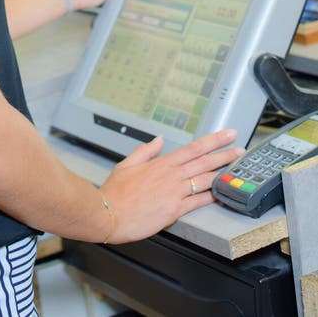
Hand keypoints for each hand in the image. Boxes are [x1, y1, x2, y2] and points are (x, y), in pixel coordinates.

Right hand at [100, 129, 243, 244]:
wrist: (108, 213)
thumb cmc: (115, 192)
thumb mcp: (127, 164)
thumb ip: (145, 151)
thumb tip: (159, 140)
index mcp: (161, 163)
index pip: (193, 148)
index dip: (213, 140)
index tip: (227, 135)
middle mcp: (170, 175)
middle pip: (204, 161)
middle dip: (225, 154)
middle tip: (240, 149)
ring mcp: (174, 192)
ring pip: (204, 179)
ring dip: (223, 172)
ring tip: (237, 168)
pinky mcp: (174, 210)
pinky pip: (197, 201)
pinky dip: (211, 196)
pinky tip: (222, 193)